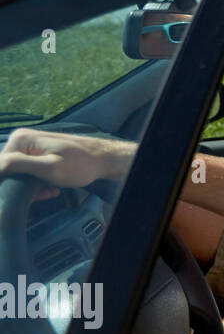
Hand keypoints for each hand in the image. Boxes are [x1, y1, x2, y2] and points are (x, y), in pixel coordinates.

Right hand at [0, 129, 130, 190]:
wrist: (104, 160)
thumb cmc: (80, 164)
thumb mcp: (48, 167)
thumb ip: (18, 165)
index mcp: (19, 140)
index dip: (9, 183)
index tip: (28, 193)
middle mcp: (20, 140)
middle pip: (8, 170)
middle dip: (21, 186)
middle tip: (42, 193)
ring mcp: (30, 146)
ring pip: (18, 173)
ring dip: (31, 187)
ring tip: (50, 191)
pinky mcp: (38, 154)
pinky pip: (28, 171)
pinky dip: (37, 183)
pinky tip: (51, 189)